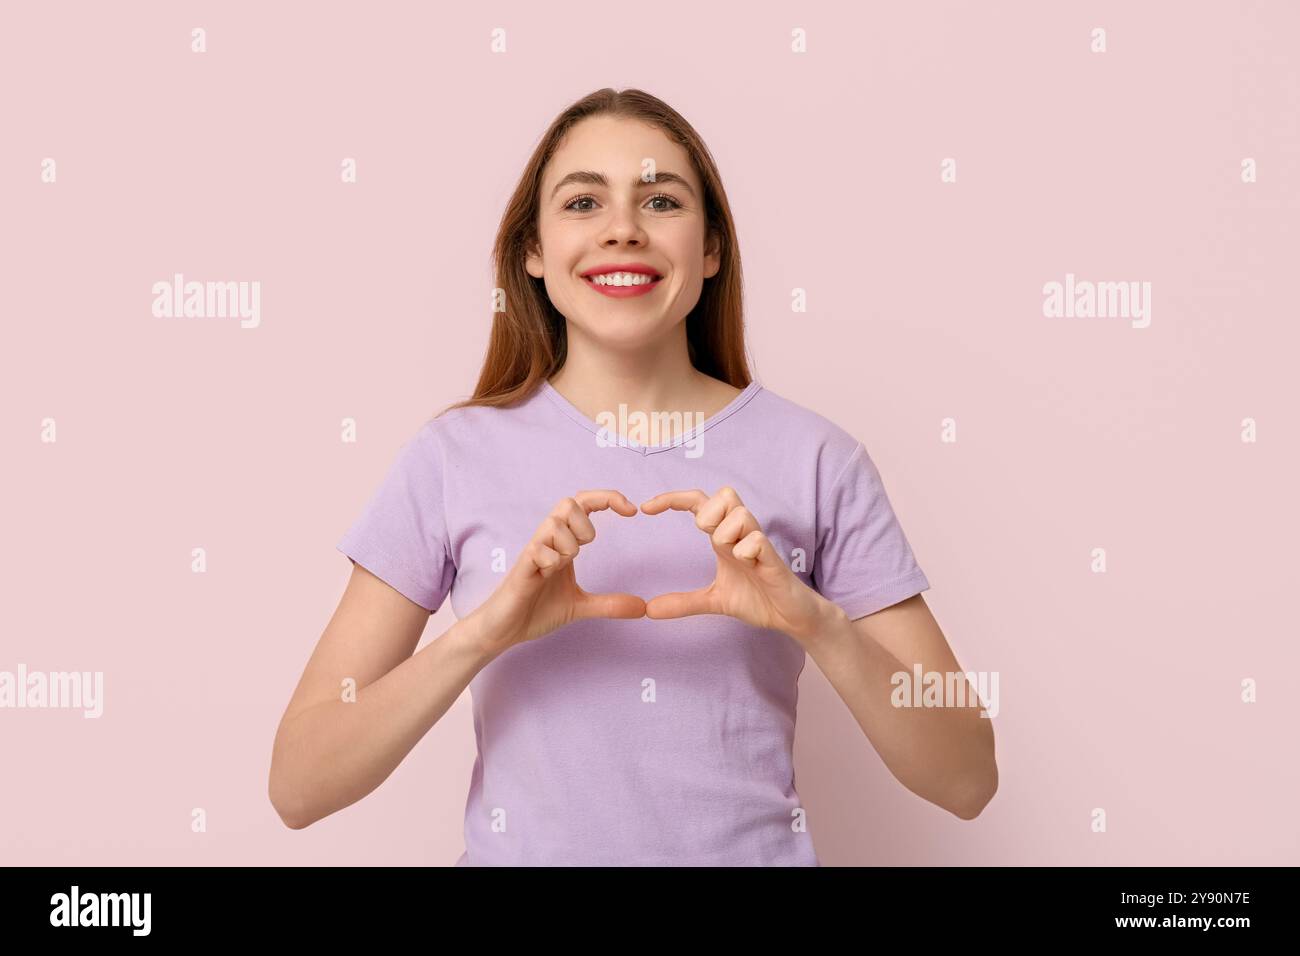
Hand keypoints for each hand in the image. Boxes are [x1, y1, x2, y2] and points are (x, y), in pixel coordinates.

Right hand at [469, 490, 645, 655]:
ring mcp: (533, 553)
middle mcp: (547, 541)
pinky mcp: (521, 568)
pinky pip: (537, 549)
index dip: (608, 498)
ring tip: (563, 566)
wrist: (504, 630)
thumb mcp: (580, 606)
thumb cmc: (536, 610)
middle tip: (587, 549)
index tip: (633, 510)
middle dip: (585, 522)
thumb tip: (643, 608)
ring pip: (554, 524)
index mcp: (562, 543)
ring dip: (569, 544)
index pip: (584, 504)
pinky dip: (550, 560)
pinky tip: (547, 576)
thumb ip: (609, 604)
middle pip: (568, 502)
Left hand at [639, 486, 833, 643]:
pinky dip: (745, 551)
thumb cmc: (757, 598)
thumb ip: (683, 602)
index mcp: (725, 538)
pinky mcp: (773, 559)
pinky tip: (747, 566)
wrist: (789, 617)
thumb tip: (649, 610)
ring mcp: (759, 544)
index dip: (673, 499)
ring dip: (726, 534)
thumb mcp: (713, 600)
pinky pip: (757, 540)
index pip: (699, 502)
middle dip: (707, 512)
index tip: (645, 508)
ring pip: (740, 514)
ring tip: (730, 556)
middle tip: (705, 537)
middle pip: (724, 493)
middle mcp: (741, 534)